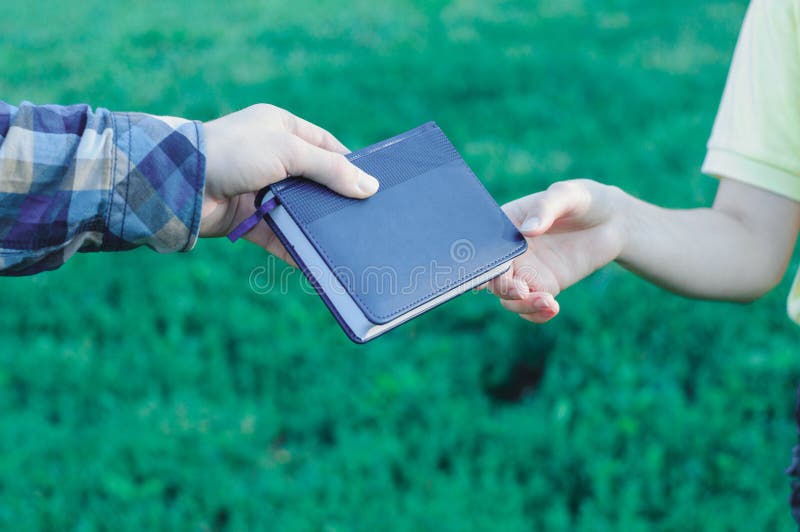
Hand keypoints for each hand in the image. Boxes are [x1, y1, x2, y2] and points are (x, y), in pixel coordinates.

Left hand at [199, 104, 378, 261]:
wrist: (179, 183)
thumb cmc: (233, 153)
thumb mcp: (288, 152)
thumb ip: (330, 170)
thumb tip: (370, 187)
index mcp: (280, 128)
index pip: (325, 145)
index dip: (349, 164)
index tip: (372, 185)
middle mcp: (271, 157)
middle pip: (315, 181)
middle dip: (336, 200)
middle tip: (365, 217)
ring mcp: (260, 190)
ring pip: (299, 211)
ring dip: (317, 226)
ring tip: (348, 242)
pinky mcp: (248, 219)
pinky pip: (280, 237)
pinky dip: (296, 250)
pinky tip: (317, 263)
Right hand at [488, 179, 625, 322]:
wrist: (612, 220)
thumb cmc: (582, 200)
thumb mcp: (566, 195)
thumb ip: (546, 207)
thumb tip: (527, 230)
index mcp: (504, 226)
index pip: (484, 247)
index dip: (481, 262)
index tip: (489, 275)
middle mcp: (510, 252)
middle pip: (492, 278)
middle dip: (503, 288)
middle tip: (522, 291)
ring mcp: (527, 271)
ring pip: (509, 298)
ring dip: (522, 305)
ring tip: (548, 303)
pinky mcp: (546, 286)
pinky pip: (531, 307)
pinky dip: (536, 314)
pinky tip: (552, 309)